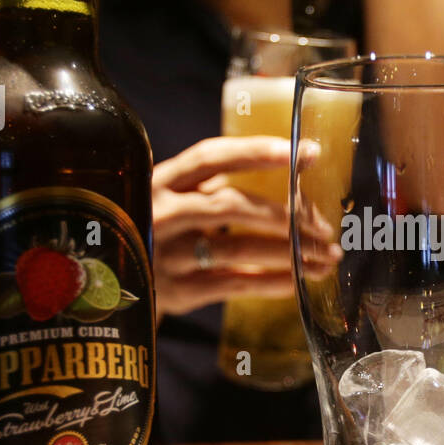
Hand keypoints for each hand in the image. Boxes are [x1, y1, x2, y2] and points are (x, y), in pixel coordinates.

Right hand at [152, 135, 340, 315]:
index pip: (211, 157)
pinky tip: (300, 281)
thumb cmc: (163, 232)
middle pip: (231, 205)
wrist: (116, 285)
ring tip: (327, 256)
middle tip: (325, 226)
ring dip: (292, 253)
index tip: (305, 152)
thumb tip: (296, 177)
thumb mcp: (175, 200)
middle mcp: (160, 214)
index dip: (258, 151)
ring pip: (240, 248)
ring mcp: (167, 255)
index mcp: (160, 180)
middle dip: (286, 215)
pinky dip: (274, 282)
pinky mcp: (178, 292)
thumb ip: (217, 187)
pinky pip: (236, 284)